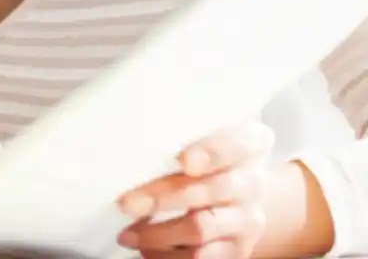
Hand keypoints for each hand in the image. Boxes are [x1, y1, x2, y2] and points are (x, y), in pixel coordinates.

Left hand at [117, 122, 273, 258]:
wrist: (233, 191)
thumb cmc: (202, 154)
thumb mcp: (198, 135)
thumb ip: (176, 133)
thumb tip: (126, 141)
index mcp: (250, 143)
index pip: (237, 144)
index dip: (211, 152)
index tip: (184, 160)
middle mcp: (253, 181)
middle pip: (210, 189)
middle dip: (163, 198)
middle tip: (126, 204)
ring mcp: (248, 217)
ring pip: (202, 228)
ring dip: (158, 233)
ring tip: (127, 234)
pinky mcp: (238, 248)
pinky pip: (202, 257)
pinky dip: (169, 255)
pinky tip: (146, 249)